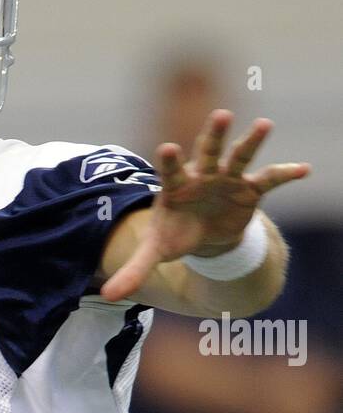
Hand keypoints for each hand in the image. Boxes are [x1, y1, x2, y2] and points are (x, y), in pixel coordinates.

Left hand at [100, 110, 310, 301]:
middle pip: (208, 152)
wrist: (204, 235)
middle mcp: (202, 176)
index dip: (171, 161)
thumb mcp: (156, 252)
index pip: (171, 171)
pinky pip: (269, 179)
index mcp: (176, 187)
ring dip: (251, 142)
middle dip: (214, 135)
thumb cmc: (176, 234)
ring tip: (265, 125)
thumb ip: (135, 269)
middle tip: (221, 115)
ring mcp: (227, 179)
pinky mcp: (249, 188)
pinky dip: (285, 174)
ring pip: (240, 157)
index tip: (168, 147)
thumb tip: (108, 297)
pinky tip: (303, 170)